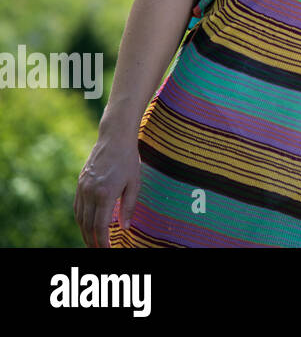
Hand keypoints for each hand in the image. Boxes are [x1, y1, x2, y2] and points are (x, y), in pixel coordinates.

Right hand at [75, 133, 140, 247]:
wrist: (114, 138)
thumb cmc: (128, 160)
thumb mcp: (134, 183)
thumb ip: (129, 206)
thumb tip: (124, 227)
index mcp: (105, 194)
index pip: (100, 225)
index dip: (103, 240)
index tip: (107, 249)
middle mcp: (90, 192)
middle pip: (88, 224)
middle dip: (92, 240)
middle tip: (99, 250)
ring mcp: (82, 188)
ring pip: (80, 217)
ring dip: (84, 232)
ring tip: (92, 242)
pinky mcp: (79, 183)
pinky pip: (77, 207)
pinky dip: (81, 219)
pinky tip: (86, 225)